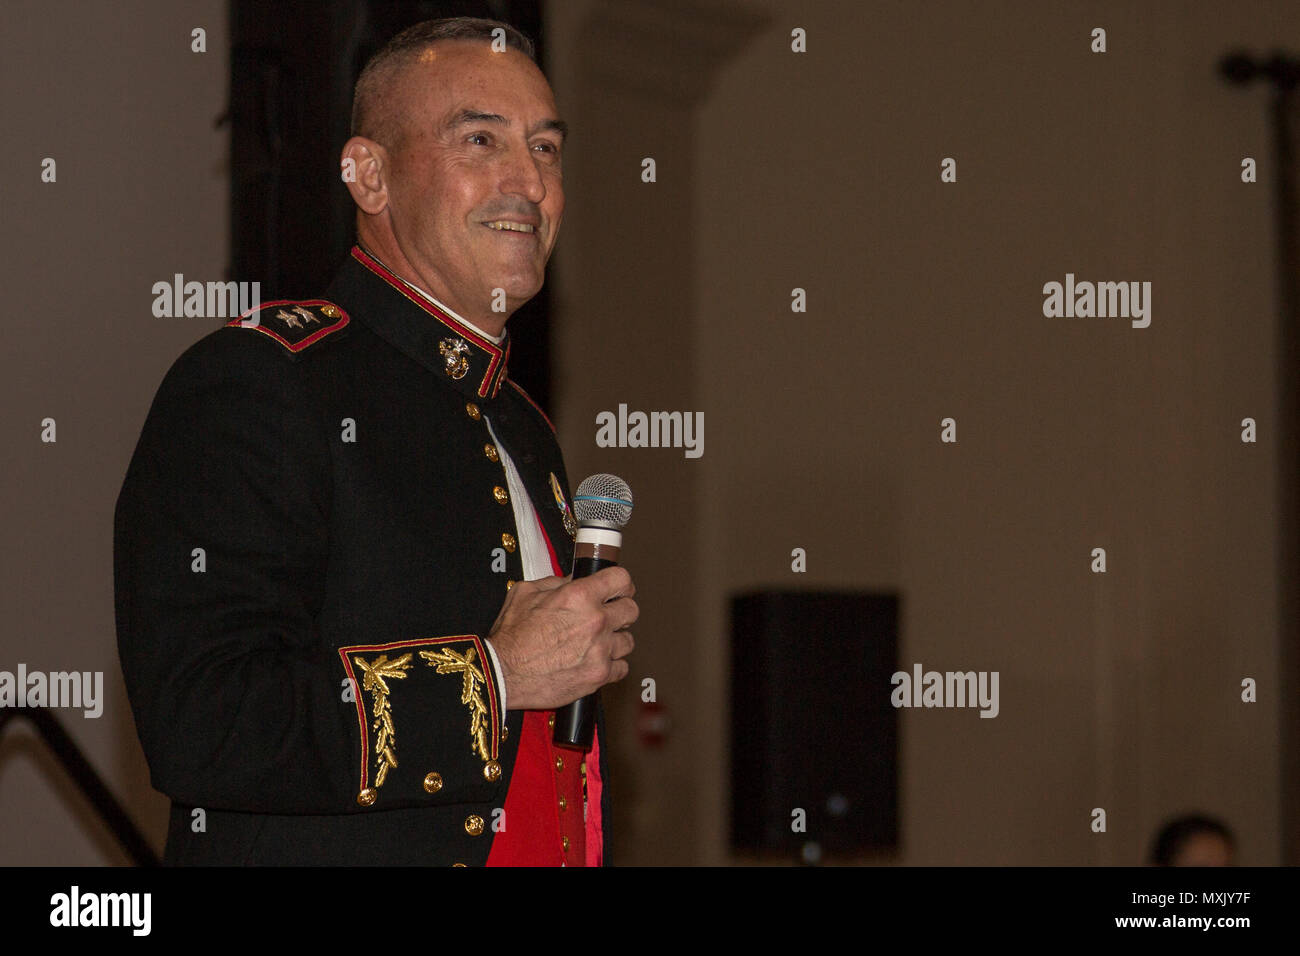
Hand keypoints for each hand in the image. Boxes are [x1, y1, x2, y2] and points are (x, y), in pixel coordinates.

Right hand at [486, 566, 637, 710]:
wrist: (503, 673)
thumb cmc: (511, 636)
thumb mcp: (526, 593)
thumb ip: (556, 582)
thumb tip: (573, 580)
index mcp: (579, 596)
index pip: (621, 579)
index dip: (620, 582)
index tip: (618, 588)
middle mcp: (595, 622)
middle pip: (631, 609)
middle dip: (620, 610)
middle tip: (609, 614)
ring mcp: (600, 651)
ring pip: (628, 640)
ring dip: (616, 639)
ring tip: (600, 641)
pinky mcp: (599, 676)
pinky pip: (622, 668)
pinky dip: (612, 665)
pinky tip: (598, 661)